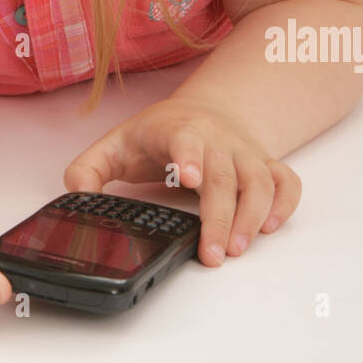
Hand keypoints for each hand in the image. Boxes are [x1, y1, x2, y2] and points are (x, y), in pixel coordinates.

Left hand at [63, 95, 301, 265]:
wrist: (203, 110)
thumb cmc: (159, 133)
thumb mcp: (115, 146)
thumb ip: (88, 171)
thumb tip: (75, 198)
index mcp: (177, 130)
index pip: (185, 139)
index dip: (188, 156)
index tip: (188, 178)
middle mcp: (216, 139)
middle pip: (225, 175)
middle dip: (221, 216)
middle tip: (213, 253)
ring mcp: (243, 151)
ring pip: (260, 180)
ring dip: (253, 215)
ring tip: (238, 248)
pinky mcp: (263, 164)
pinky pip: (286, 181)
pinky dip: (285, 203)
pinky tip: (270, 227)